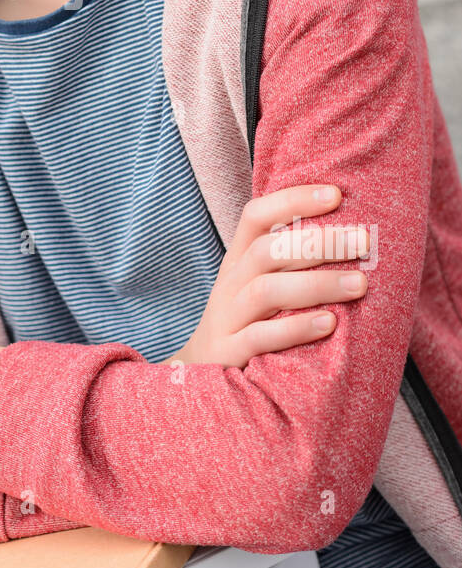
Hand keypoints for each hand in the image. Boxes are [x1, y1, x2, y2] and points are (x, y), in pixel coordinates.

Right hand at [164, 184, 369, 369]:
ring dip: (317, 284)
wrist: (203, 371)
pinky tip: (329, 324)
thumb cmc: (248, 320)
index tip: (337, 195)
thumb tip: (351, 232)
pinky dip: (296, 328)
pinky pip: (261, 337)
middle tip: (364, 241)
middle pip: (268, 250)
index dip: (293, 200)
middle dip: (319, 242)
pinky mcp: (231, 353)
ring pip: (267, 291)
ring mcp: (228, 318)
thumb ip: (290, 260)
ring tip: (359, 284)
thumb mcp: (258, 283)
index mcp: (238, 259)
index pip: (256, 216)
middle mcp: (231, 283)